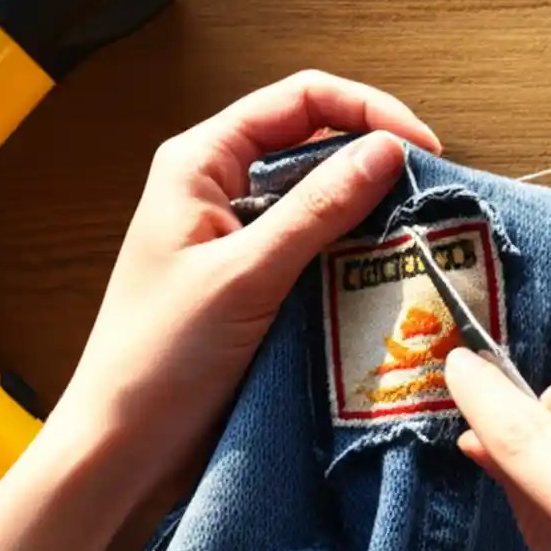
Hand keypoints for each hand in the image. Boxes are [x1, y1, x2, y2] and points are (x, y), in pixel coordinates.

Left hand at [54, 70, 440, 478]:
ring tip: (417, 234)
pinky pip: (315, 251)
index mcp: (200, 163)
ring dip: (367, 213)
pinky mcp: (254, 283)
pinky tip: (386, 274)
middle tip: (429, 195)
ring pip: (319, 201)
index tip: (423, 147)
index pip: (299, 101)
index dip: (366, 110)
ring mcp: (237, 237)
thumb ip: (318, 208)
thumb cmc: (160, 356)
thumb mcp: (246, 274)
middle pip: (313, 144)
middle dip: (372, 160)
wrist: (122, 449)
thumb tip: (389, 148)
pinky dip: (352, 256)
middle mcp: (220, 188)